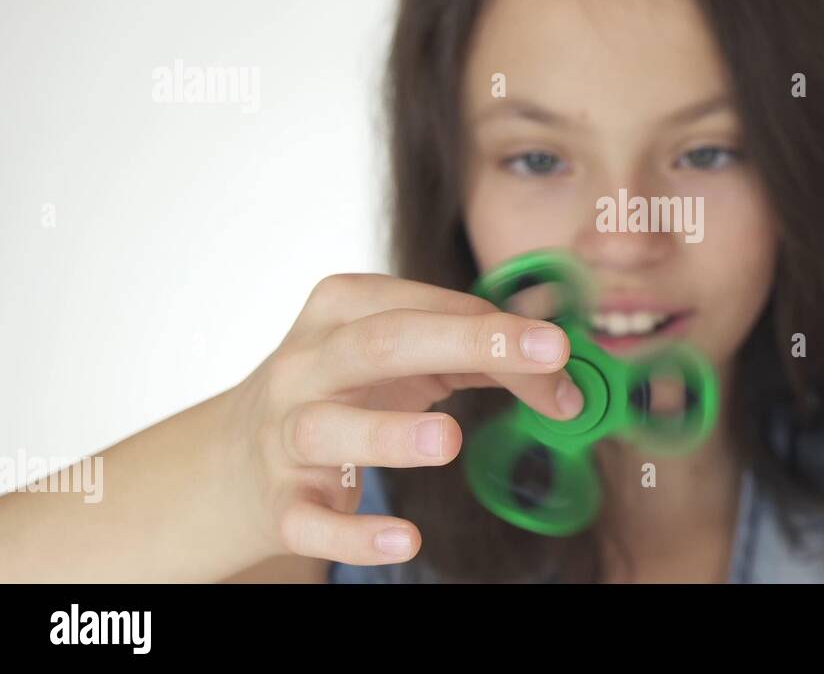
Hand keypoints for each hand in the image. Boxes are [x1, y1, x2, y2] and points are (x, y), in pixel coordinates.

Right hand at [225, 274, 580, 566]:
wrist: (237, 456)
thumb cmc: (347, 390)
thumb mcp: (404, 358)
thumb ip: (480, 358)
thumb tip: (561, 380)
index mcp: (341, 309)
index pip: (423, 307)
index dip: (495, 328)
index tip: (559, 350)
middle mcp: (306, 364)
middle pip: (379, 344)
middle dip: (465, 343)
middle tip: (545, 355)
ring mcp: (284, 433)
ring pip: (327, 428)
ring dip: (388, 433)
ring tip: (448, 440)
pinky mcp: (280, 501)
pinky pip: (310, 520)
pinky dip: (354, 533)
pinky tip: (405, 539)